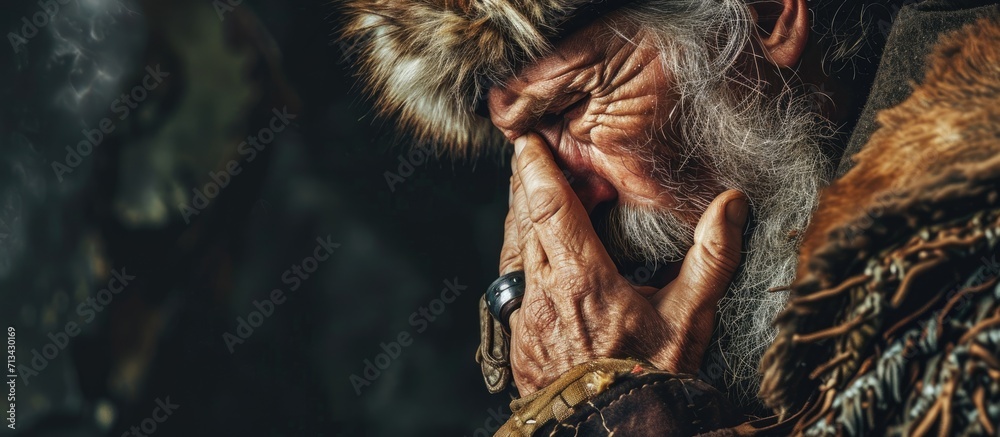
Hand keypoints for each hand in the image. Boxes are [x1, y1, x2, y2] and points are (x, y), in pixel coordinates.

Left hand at [502, 133, 747, 394]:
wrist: (611, 428)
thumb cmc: (650, 378)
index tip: (526, 140)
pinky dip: (521, 255)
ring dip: (521, 218)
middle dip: (526, 184)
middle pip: (524, 221)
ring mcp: (525, 317)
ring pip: (512, 250)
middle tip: (532, 156)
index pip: (549, 207)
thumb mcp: (690, 320)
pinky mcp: (517, 338)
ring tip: (533, 195)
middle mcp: (542, 293)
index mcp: (581, 280)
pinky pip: (511, 281)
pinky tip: (535, 253)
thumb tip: (732, 204)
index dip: (536, 169)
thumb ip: (712, 258)